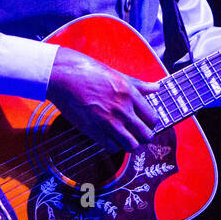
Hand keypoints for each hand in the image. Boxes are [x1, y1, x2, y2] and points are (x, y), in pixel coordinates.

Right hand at [45, 46, 161, 153]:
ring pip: (131, 145)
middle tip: (139, 135)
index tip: (145, 123)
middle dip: (145, 137)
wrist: (64, 76)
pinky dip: (114, 145)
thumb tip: (156, 88)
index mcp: (130, 94)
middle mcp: (122, 109)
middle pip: (146, 135)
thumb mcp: (118, 75)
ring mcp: (108, 121)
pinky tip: (110, 137)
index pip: (153, 118)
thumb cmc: (89, 72)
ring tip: (126, 138)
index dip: (151, 123)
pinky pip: (112, 147)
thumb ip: (139, 85)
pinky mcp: (93, 130)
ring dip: (130, 144)